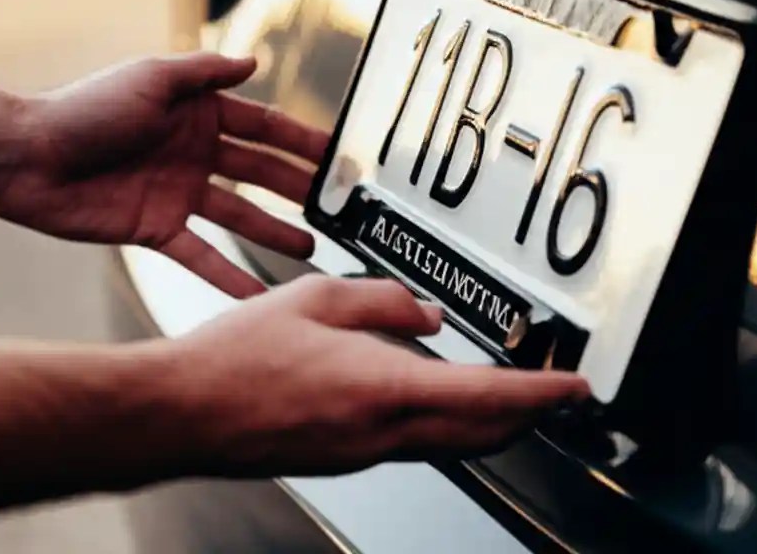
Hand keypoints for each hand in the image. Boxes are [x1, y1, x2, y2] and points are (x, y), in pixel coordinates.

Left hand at [0, 53, 328, 297]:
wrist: (27, 158)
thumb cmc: (82, 109)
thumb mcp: (150, 78)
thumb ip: (204, 72)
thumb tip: (252, 62)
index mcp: (196, 113)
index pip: (262, 127)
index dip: (300, 140)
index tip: (335, 155)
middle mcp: (193, 153)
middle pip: (259, 174)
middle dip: (298, 189)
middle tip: (336, 207)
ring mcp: (178, 194)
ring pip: (239, 218)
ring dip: (274, 233)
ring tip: (311, 249)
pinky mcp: (157, 230)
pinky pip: (203, 256)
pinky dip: (229, 276)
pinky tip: (258, 293)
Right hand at [154, 275, 590, 476]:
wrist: (181, 413)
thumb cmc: (234, 360)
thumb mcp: (316, 298)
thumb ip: (384, 303)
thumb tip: (426, 314)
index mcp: (382, 389)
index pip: (488, 398)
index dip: (542, 394)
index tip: (574, 388)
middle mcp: (380, 433)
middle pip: (481, 435)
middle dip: (529, 417)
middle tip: (556, 396)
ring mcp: (363, 453)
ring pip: (451, 445)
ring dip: (490, 425)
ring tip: (513, 399)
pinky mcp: (344, 457)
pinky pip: (415, 445)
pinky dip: (446, 427)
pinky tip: (438, 402)